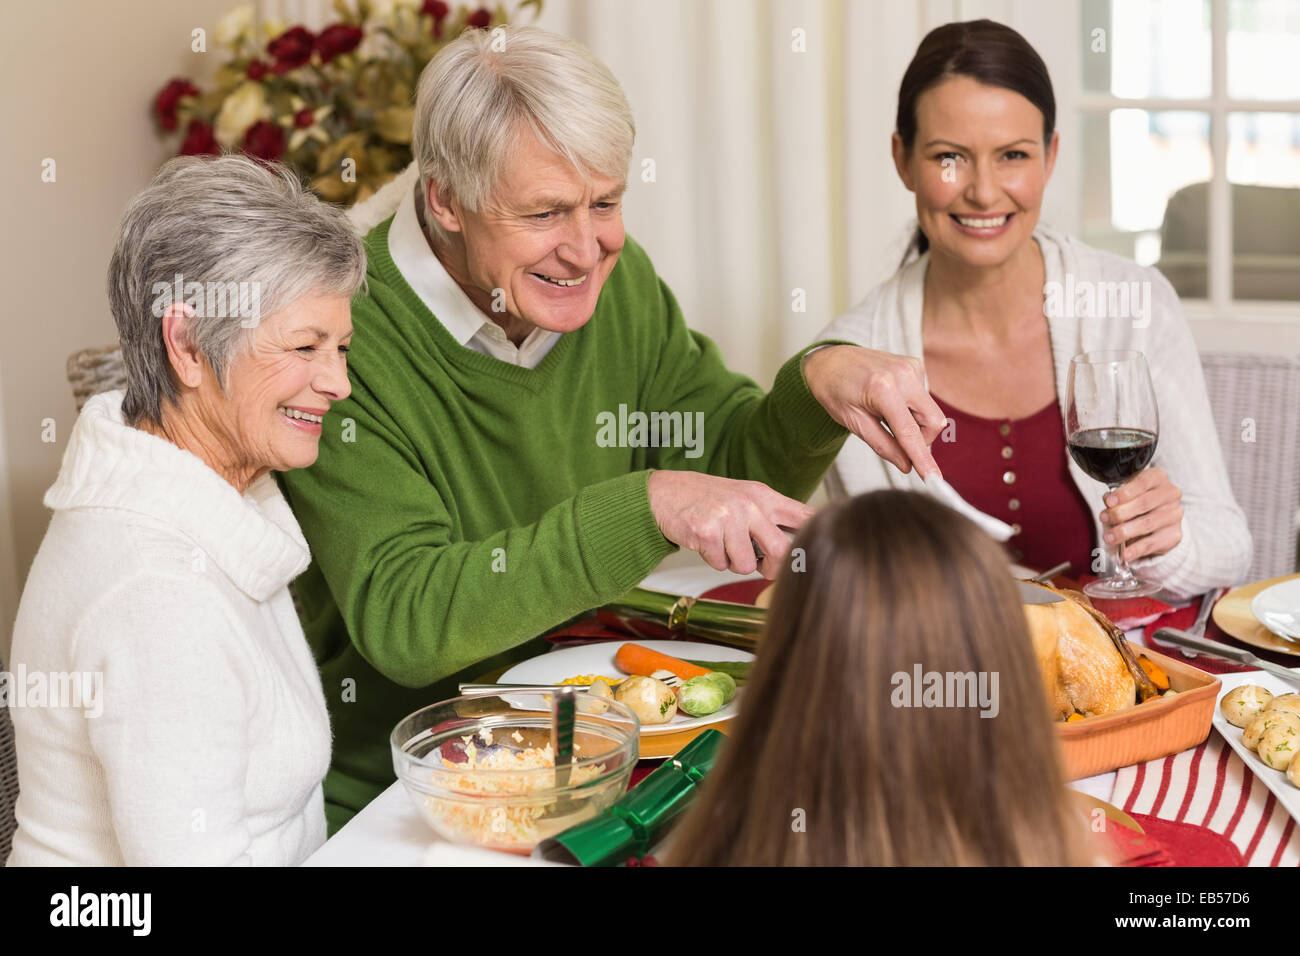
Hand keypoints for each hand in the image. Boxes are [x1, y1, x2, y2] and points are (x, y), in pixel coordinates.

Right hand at [647, 471, 813, 578]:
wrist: (664, 492)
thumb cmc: (706, 498)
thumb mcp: (744, 497)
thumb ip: (769, 517)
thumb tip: (797, 546)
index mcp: (763, 495)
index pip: (803, 517)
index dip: (813, 539)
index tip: (810, 554)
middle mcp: (749, 504)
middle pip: (781, 551)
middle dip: (772, 567)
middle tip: (761, 566)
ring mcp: (728, 518)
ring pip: (747, 565)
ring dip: (733, 563)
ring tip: (722, 544)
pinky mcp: (707, 532)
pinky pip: (721, 565)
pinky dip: (713, 560)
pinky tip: (706, 542)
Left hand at [802, 345, 945, 476]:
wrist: (829, 360)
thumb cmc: (835, 391)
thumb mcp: (853, 423)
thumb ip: (882, 445)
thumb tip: (907, 465)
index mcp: (883, 389)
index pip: (910, 432)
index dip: (923, 458)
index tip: (934, 479)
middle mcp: (903, 375)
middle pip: (933, 422)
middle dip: (921, 439)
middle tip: (896, 441)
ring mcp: (911, 367)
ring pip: (930, 412)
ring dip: (914, 423)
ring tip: (884, 415)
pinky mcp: (914, 365)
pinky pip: (924, 399)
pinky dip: (911, 409)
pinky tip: (889, 403)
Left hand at [1099, 467, 1183, 561]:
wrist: (1159, 521)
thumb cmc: (1139, 501)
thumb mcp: (1128, 493)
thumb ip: (1118, 496)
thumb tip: (1107, 501)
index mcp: (1159, 478)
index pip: (1143, 482)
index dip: (1125, 493)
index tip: (1109, 502)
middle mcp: (1170, 494)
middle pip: (1144, 503)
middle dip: (1120, 512)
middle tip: (1104, 518)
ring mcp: (1175, 515)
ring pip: (1147, 524)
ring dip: (1124, 532)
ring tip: (1109, 537)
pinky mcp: (1174, 534)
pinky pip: (1152, 543)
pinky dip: (1136, 549)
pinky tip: (1126, 553)